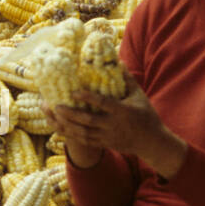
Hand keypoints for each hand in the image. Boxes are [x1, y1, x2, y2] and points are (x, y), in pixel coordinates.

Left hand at [45, 72, 187, 178]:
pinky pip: (84, 141)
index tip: (73, 92)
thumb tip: (118, 61)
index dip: (87, 98)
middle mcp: (113, 125)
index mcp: (123, 111)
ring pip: (83, 133)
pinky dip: (71, 135)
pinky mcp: (104, 144)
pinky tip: (60, 127)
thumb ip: (127, 79)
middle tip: (55, 105)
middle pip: (88, 120)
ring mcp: (108, 137)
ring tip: (53, 115)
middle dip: (70, 114)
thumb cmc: (146, 115)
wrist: (151, 142)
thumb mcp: (139, 95)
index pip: (102, 103)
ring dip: (66, 125)